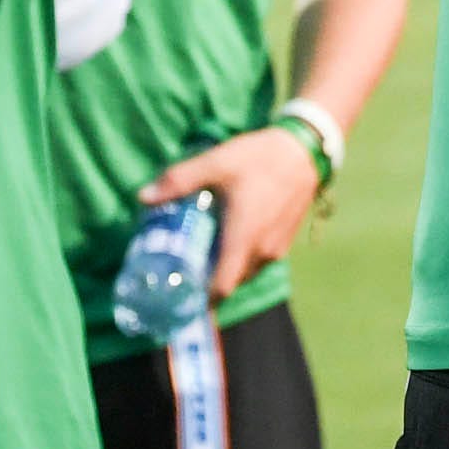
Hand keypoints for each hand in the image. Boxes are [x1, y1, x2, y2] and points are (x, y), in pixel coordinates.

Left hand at [140, 125, 322, 301]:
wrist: (306, 149)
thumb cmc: (259, 157)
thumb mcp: (217, 163)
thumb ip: (180, 180)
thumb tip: (142, 198)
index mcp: (243, 240)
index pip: (221, 289)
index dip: (200, 298)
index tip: (180, 294)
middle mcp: (262, 252)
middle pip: (231, 281)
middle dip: (209, 278)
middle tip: (186, 263)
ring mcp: (277, 249)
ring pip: (246, 271)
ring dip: (228, 265)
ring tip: (207, 245)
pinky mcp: (286, 240)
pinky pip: (260, 259)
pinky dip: (244, 255)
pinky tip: (232, 231)